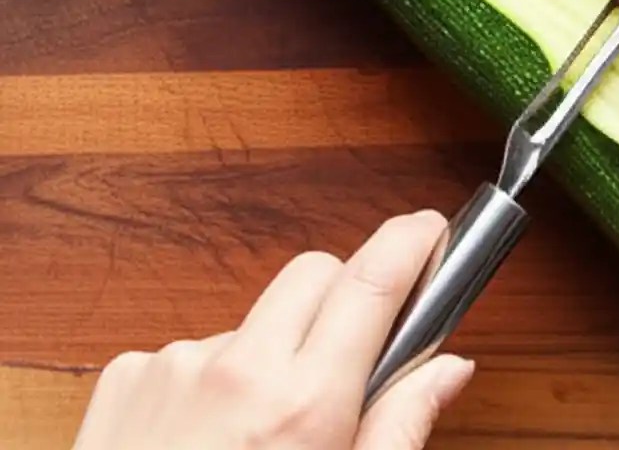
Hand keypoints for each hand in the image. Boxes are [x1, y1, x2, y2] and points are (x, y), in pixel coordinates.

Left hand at [72, 211, 473, 449]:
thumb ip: (400, 429)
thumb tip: (449, 368)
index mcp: (304, 408)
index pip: (372, 283)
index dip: (410, 242)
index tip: (430, 230)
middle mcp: (238, 372)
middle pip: (316, 272)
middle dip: (345, 295)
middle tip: (353, 354)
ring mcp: (177, 365)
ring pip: (256, 317)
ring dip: (275, 349)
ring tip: (261, 429)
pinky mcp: (128, 374)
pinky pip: (198, 350)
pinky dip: (215, 381)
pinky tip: (207, 439)